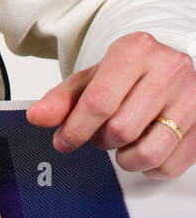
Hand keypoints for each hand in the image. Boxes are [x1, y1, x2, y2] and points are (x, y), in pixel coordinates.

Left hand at [26, 31, 195, 178]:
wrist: (167, 66)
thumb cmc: (128, 72)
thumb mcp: (92, 77)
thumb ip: (63, 98)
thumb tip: (38, 117)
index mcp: (136, 50)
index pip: (100, 100)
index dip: (76, 128)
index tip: (63, 141)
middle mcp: (169, 69)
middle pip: (122, 129)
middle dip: (101, 140)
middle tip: (99, 133)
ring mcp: (192, 98)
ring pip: (149, 152)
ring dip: (125, 158)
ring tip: (120, 142)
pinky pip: (170, 166)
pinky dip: (149, 167)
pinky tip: (144, 146)